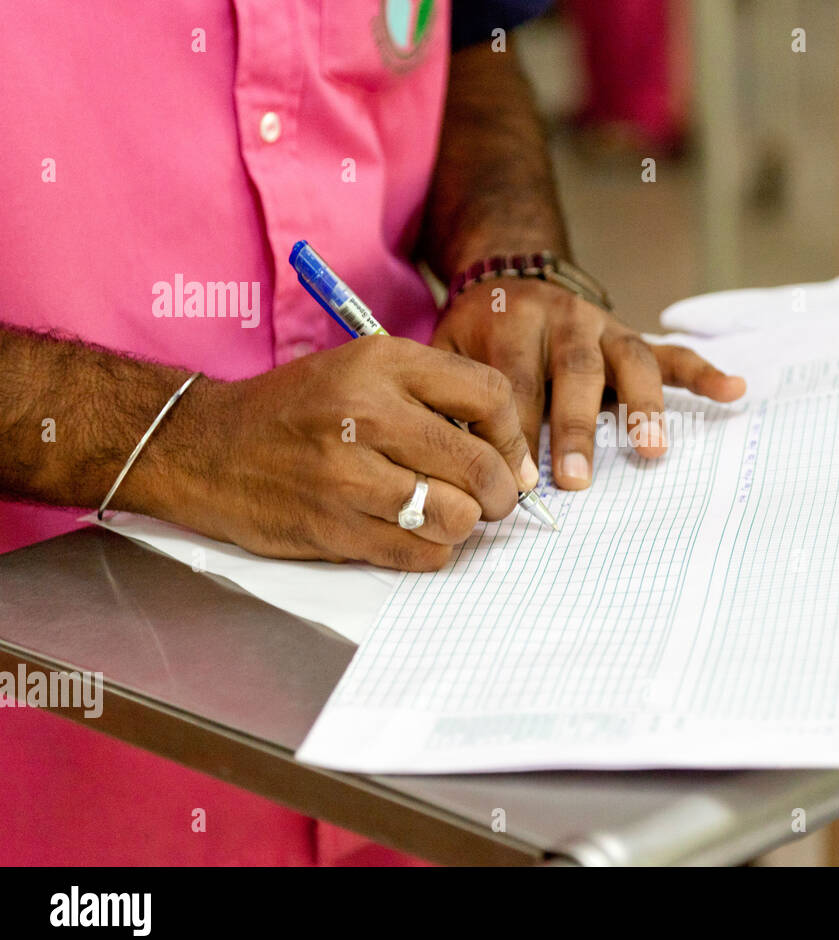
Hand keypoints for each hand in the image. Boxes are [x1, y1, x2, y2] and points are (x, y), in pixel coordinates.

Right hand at [135, 335, 535, 570]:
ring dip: (461, 524)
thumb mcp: (362, 370)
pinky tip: (413, 533)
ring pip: (456, 517)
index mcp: (383, 363)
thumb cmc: (297, 410)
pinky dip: (430, 551)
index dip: (512, 435)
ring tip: (444, 514)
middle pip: (479, 465)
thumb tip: (511, 458)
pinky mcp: (333, 526)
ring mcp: (348, 474)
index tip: (507, 457)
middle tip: (489, 499)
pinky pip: (420, 554)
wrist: (202, 446)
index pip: (490, 396)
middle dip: (498, 493)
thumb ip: (434, 397)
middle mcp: (368, 413)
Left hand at [432, 279, 746, 488]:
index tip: (518, 480)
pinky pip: (672, 354)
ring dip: (644, 407)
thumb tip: (459, 459)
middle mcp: (565, 317)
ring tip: (652, 451)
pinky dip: (704, 372)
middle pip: (576, 372)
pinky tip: (735, 390)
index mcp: (513, 321)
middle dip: (577, 427)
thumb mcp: (450, 351)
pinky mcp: (631, 337)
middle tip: (577, 480)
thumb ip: (456, 395)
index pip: (516, 382)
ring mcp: (605, 326)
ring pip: (631, 362)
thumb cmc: (478, 332)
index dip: (518, 431)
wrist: (509, 276)